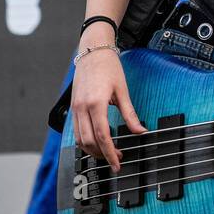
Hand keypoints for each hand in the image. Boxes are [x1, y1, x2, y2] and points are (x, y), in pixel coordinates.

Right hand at [71, 47, 146, 172]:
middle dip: (103, 155)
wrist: (92, 51)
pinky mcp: (73, 107)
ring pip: (80, 139)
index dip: (111, 153)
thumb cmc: (108, 67)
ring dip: (93, 150)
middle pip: (89, 142)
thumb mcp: (123, 91)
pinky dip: (85, 141)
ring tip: (108, 153)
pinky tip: (96, 143)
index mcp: (96, 104)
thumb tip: (140, 131)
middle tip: (117, 159)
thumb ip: (130, 114)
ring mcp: (75, 108)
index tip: (118, 163)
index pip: (103, 137)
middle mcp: (82, 108)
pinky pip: (76, 131)